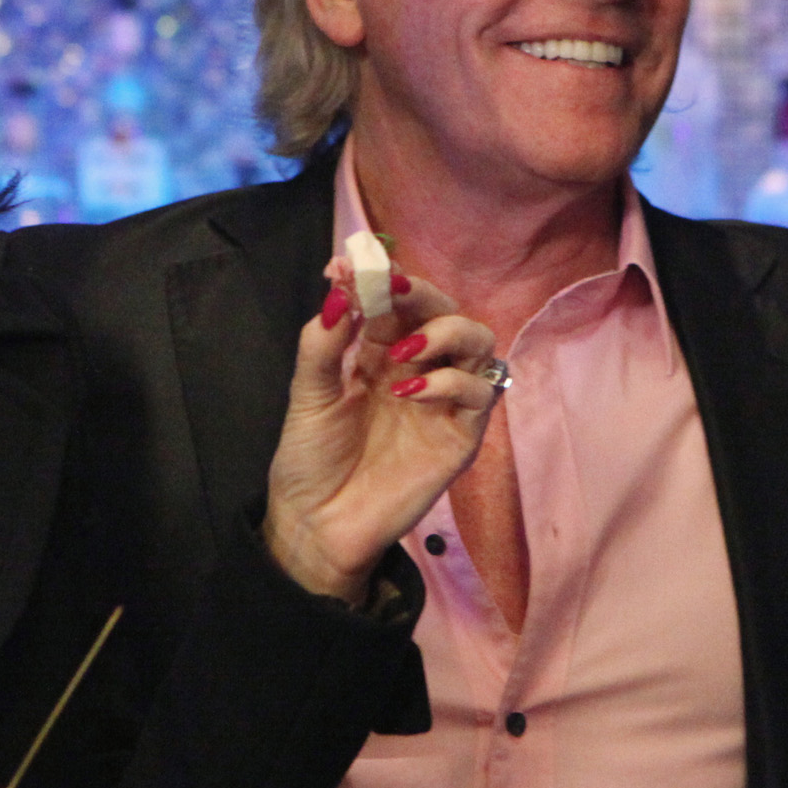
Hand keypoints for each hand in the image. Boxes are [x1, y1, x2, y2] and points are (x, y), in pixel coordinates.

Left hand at [264, 255, 498, 603]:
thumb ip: (323, 342)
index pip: (397, 300)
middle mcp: (419, 368)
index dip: (382, 277)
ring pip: (478, 340)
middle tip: (391, 291)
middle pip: (445, 309)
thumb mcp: (307, 394)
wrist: (317, 524)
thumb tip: (339, 288)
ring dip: (446, 331)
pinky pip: (480, 392)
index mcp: (380, 353)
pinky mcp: (462, 435)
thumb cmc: (310, 459)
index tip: (353, 263)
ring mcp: (445, 400)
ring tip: (403, 351)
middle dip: (421, 293)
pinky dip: (451, 381)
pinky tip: (409, 393)